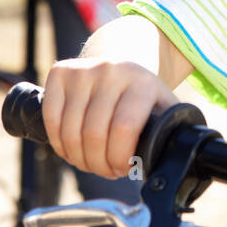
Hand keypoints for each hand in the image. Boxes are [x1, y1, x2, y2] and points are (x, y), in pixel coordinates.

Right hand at [41, 57, 179, 178]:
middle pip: (94, 134)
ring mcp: (83, 70)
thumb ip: (170, 130)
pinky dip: (59, 144)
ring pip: (71, 131)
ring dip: (79, 158)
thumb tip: (174, 162)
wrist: (119, 55)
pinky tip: (72, 151)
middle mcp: (111, 71)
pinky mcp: (60, 72)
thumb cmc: (142, 93)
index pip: (123, 129)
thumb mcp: (163, 105)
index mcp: (142, 82)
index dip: (119, 158)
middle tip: (106, 171)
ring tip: (91, 163)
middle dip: (98, 163)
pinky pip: (52, 120)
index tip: (123, 169)